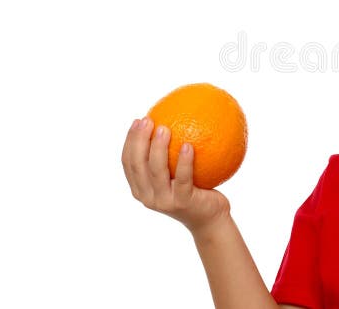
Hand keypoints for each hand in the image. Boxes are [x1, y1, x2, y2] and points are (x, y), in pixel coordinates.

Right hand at [121, 116, 230, 233]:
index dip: (129, 141)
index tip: (137, 120)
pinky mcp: (183, 202)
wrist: (210, 219)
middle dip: (139, 140)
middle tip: (147, 120)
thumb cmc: (195, 191)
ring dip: (159, 148)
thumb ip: (169, 157)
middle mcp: (148, 197)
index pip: (128, 162)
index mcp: (141, 189)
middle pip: (137, 165)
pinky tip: (188, 145)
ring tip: (165, 128)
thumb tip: (172, 120)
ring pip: (156, 171)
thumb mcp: (176, 175)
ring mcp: (164, 201)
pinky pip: (183, 178)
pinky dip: (184, 162)